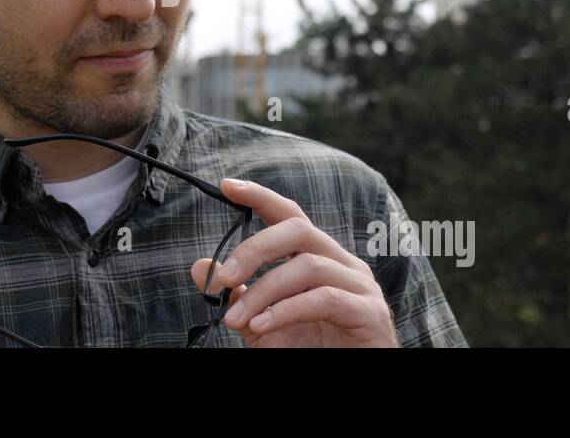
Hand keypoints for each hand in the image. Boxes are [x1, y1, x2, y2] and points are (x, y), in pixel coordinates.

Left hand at [189, 177, 397, 347]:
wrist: (350, 382)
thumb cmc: (310, 350)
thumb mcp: (261, 322)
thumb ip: (237, 295)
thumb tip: (199, 266)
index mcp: (319, 258)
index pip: (290, 216)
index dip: (261, 197)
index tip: (227, 187)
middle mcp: (343, 264)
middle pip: (298, 230)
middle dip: (255, 249)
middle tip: (223, 278)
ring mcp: (361, 286)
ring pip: (307, 266)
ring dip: (263, 291)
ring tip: (236, 320)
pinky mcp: (369, 313)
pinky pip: (324, 299)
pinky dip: (286, 311)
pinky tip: (261, 326)